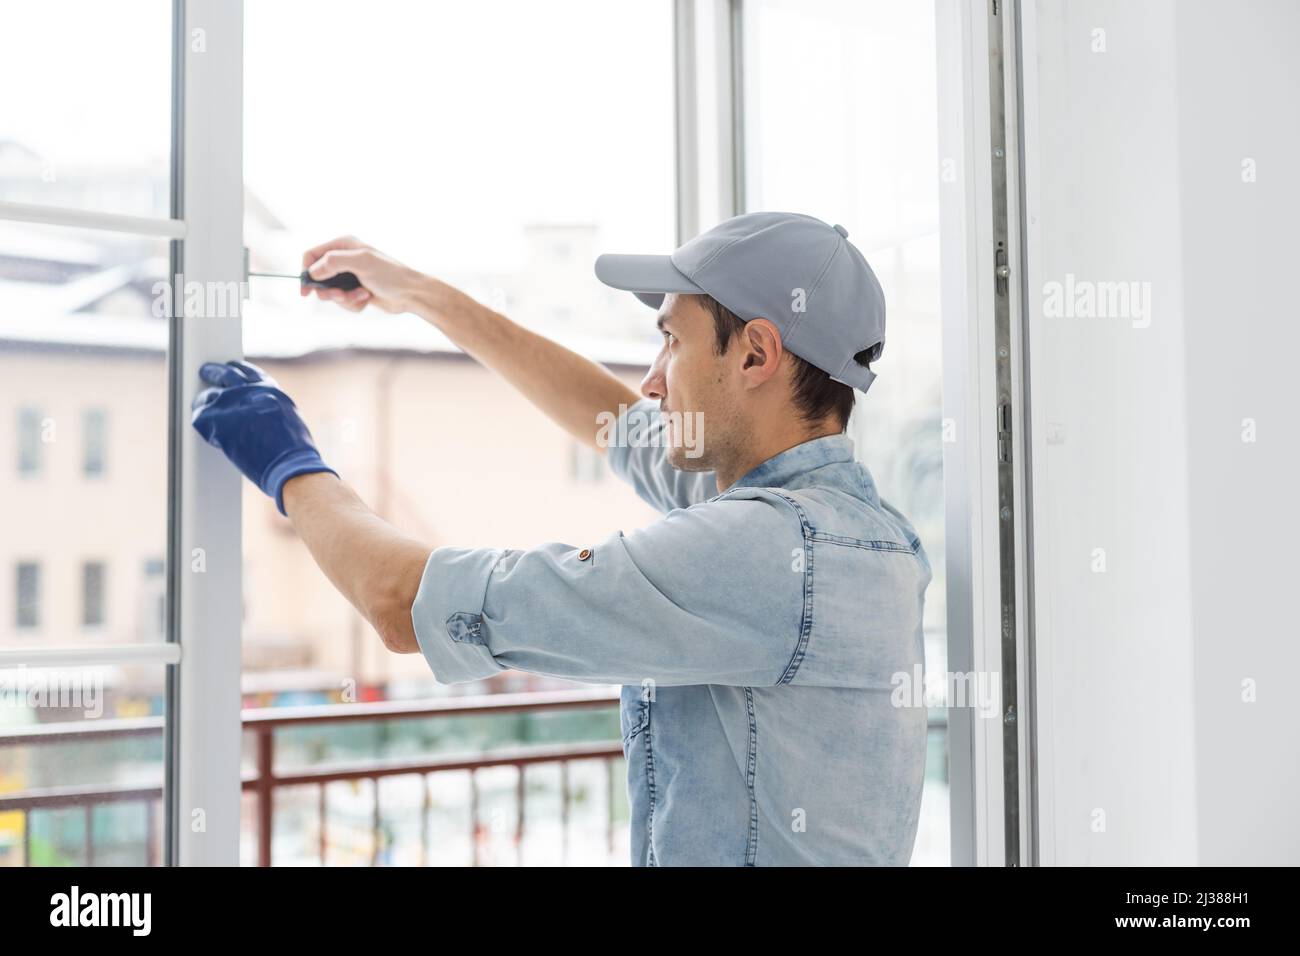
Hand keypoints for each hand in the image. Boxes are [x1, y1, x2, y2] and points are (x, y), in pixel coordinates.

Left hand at [191, 360, 337, 515]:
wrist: (289, 464)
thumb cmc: (294, 450)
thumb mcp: (289, 418)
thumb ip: (271, 408)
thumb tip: (257, 412)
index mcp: (270, 390)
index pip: (249, 372)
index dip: (238, 369)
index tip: (231, 367)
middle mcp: (249, 391)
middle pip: (225, 375)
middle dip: (214, 372)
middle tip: (206, 372)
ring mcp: (231, 404)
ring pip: (208, 396)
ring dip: (204, 401)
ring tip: (199, 403)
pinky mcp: (217, 422)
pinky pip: (200, 417)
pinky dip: (201, 422)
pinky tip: (204, 426)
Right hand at [302, 236, 422, 313]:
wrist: (411, 294)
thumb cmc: (390, 275)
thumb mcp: (361, 263)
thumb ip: (334, 262)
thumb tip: (313, 272)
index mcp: (343, 245)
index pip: (311, 255)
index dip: (306, 272)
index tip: (305, 291)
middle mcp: (344, 259)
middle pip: (318, 277)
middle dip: (329, 291)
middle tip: (340, 296)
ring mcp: (349, 276)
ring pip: (330, 293)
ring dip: (344, 299)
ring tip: (362, 296)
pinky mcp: (355, 290)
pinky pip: (342, 302)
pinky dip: (353, 304)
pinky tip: (367, 299)